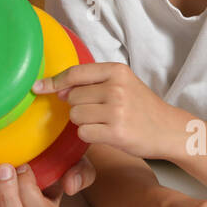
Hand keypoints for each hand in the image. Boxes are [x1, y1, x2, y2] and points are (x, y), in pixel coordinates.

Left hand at [34, 63, 178, 159]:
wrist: (169, 129)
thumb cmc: (141, 107)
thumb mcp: (122, 83)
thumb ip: (92, 82)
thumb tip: (58, 89)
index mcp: (117, 71)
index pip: (75, 73)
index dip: (53, 81)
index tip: (38, 87)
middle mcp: (116, 88)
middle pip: (72, 97)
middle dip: (78, 106)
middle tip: (99, 111)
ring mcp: (116, 110)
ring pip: (76, 115)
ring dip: (84, 122)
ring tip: (106, 122)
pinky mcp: (116, 132)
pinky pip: (83, 133)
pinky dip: (90, 135)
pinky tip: (107, 133)